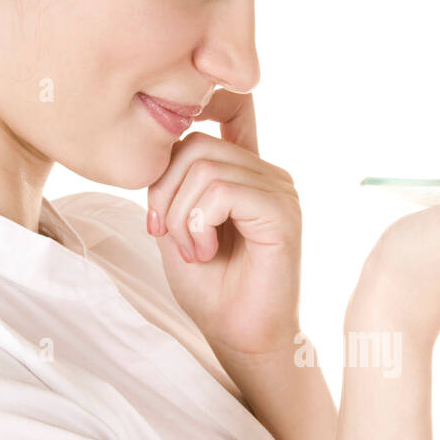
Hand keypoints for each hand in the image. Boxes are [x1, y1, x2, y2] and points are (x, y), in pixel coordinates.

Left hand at [146, 91, 302, 356]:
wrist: (241, 337)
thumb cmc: (212, 289)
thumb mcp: (176, 226)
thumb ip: (172, 184)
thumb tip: (158, 146)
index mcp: (244, 171)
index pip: (231, 106)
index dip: (200, 102)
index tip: (171, 138)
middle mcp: (266, 173)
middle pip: (196, 144)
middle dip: (164, 191)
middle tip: (166, 235)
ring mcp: (279, 190)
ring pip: (206, 167)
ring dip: (181, 215)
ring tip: (194, 251)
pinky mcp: (282, 213)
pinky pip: (223, 191)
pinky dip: (199, 222)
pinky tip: (206, 251)